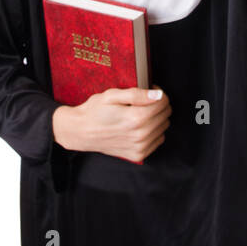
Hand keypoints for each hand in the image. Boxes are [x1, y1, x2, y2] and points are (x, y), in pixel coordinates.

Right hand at [52, 86, 170, 162]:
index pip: (163, 101)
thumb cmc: (95, 111)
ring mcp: (140, 147)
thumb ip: (136, 94)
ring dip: (157, 118)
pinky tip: (139, 127)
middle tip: (143, 102)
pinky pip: (159, 139)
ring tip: (139, 114)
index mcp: (136, 118)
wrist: (80, 133)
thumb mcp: (112, 95)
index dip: (157, 92)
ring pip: (164, 126)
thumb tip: (158, 95)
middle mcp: (140, 134)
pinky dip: (154, 131)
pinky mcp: (138, 155)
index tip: (148, 91)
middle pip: (166, 113)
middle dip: (158, 104)